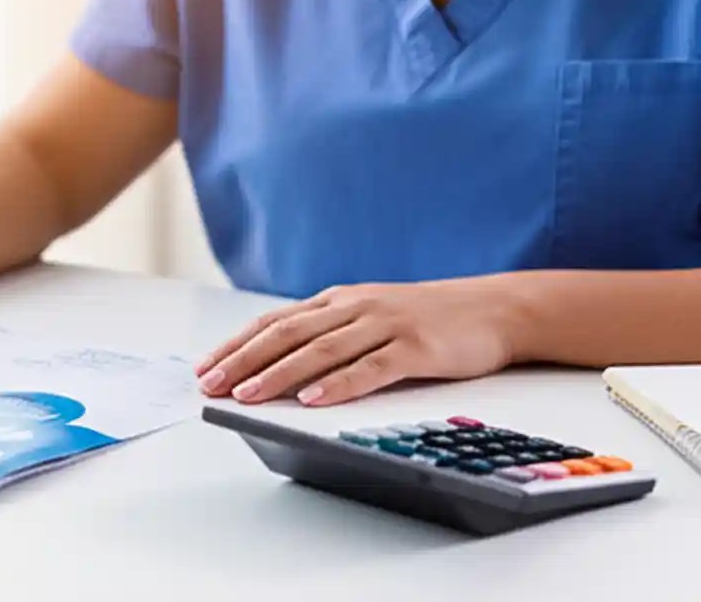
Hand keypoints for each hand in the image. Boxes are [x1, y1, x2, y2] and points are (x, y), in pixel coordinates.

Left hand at [195, 278, 523, 405]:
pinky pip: (370, 368)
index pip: (275, 323)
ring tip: (248, 394)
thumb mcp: (369, 316)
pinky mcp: (415, 347)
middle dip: (243, 360)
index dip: (237, 345)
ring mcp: (385, 325)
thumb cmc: (426, 319)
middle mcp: (354, 307)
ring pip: (321, 350)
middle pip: (287, 334)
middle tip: (211, 384)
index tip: (205, 367)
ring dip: (279, 374)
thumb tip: (278, 362)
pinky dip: (338, 384)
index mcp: (337, 301)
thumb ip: (329, 333)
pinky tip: (312, 399)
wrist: (494, 309)